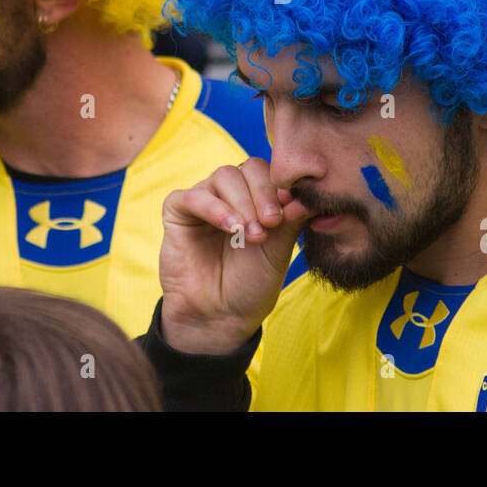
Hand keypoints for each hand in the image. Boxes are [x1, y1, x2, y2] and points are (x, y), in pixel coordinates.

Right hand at [159, 157, 314, 353]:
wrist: (219, 317)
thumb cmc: (250, 284)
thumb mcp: (278, 252)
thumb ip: (291, 220)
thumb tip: (309, 195)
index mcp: (257, 199)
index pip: (271, 172)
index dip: (281, 185)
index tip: (291, 207)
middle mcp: (231, 195)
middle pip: (249, 168)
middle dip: (264, 193)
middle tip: (271, 222)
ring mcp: (204, 200)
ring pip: (224, 176)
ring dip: (242, 203)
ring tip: (252, 234)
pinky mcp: (177, 212)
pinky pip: (192, 196)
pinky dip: (214, 208)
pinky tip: (230, 228)